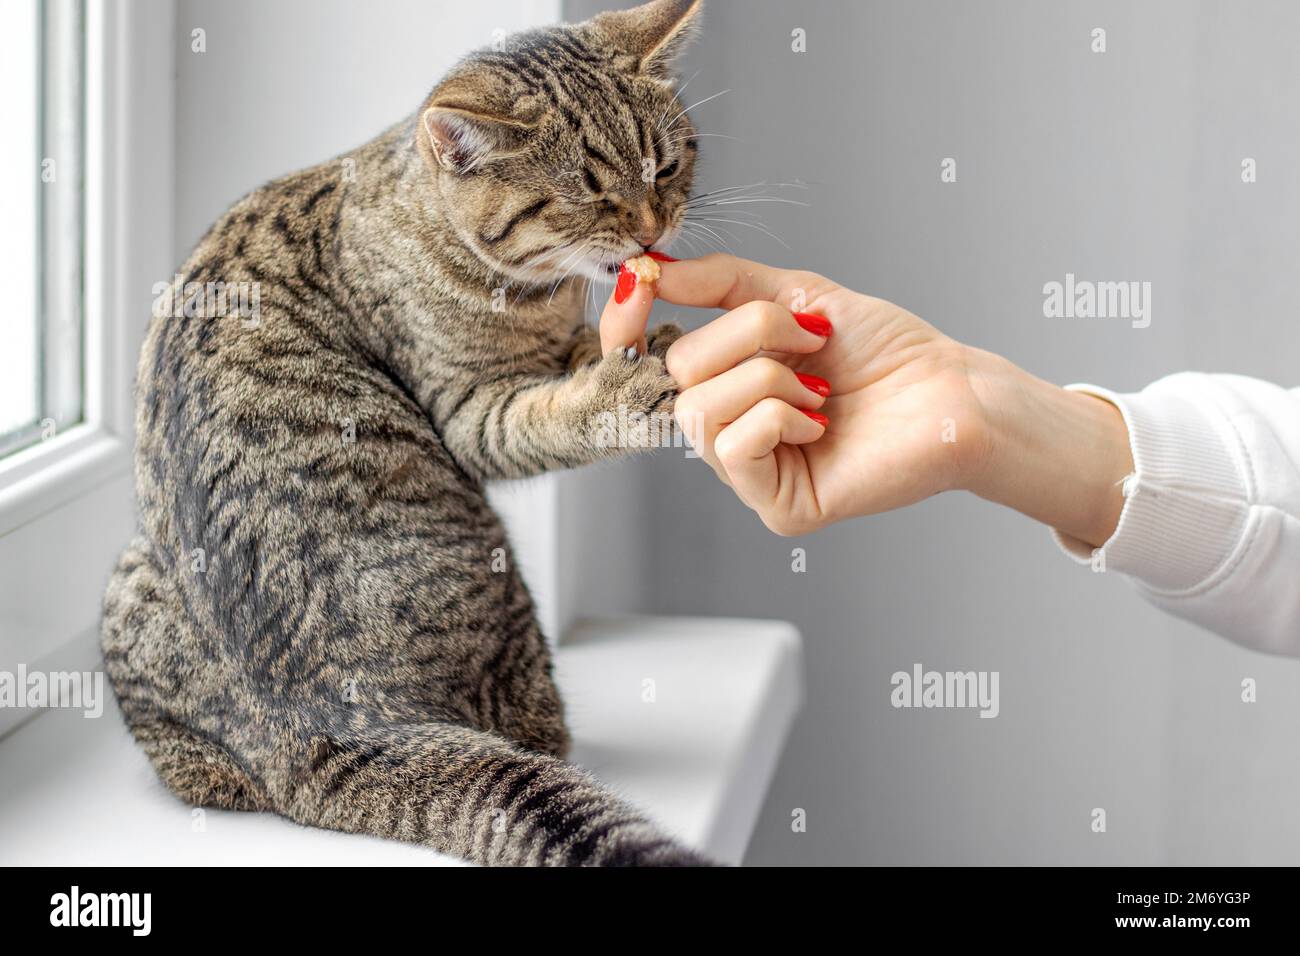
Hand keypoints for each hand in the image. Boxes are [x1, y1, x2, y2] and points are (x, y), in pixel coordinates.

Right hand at [601, 253, 1132, 543]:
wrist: (950, 391)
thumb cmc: (884, 349)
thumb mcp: (796, 294)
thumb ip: (718, 282)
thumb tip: (645, 268)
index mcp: (723, 381)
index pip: (643, 356)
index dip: (626, 319)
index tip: (636, 280)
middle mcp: (725, 429)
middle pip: (677, 369)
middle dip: (749, 334)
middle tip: (810, 339)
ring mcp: (747, 473)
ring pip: (699, 408)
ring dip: (769, 376)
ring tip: (820, 388)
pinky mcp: (774, 505)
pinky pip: (734, 446)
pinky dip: (780, 416)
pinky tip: (821, 424)